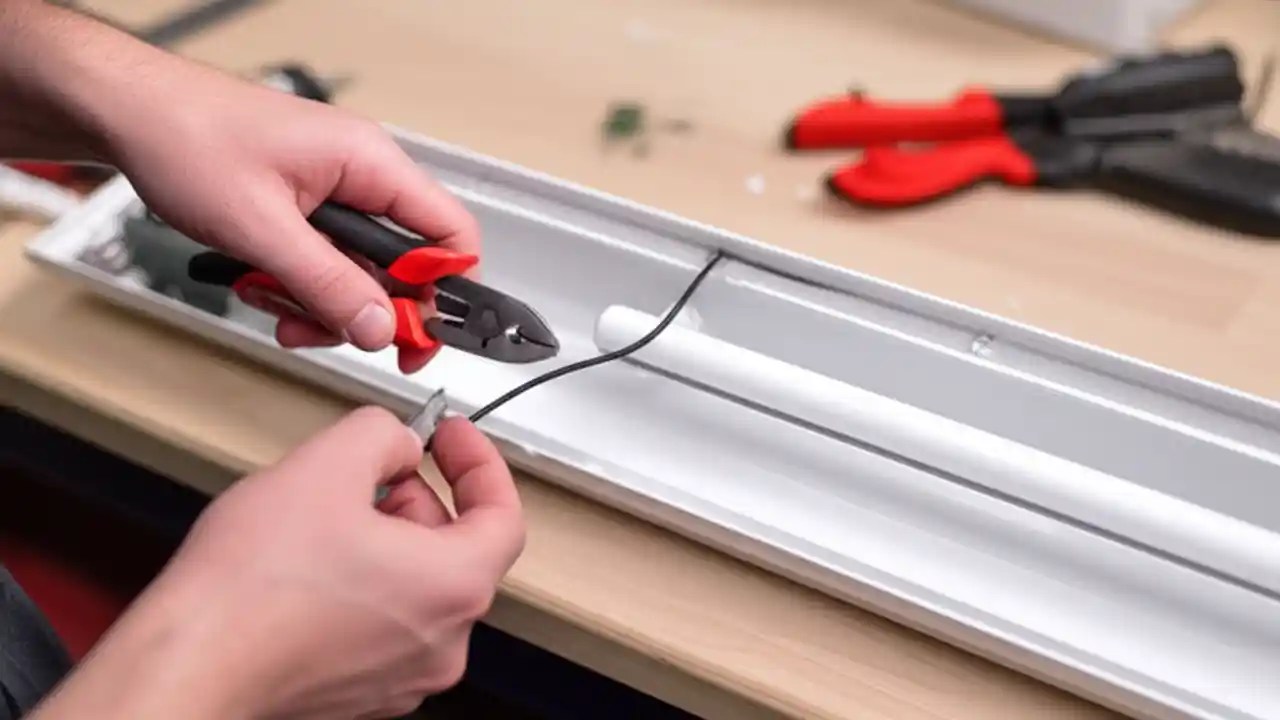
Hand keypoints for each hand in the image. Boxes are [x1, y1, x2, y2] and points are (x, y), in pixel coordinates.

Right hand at [30, 408, 524, 719]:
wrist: (187, 665)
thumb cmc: (248, 591)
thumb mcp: (327, 462)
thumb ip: (383, 434)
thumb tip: (398, 442)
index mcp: (454, 586)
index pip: (504, 512)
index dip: (478, 462)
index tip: (452, 438)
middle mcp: (442, 641)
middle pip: (459, 549)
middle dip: (420, 499)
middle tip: (374, 473)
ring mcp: (403, 674)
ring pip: (419, 586)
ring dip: (388, 540)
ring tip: (328, 520)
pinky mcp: (362, 690)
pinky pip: (386, 621)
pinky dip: (365, 584)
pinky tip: (313, 566)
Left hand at [107, 55, 479, 372]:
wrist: (128, 113)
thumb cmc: (188, 138)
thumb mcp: (262, 228)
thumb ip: (328, 283)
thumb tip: (380, 327)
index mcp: (370, 162)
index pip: (449, 234)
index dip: (444, 292)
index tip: (418, 337)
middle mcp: (362, 174)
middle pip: (404, 264)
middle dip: (367, 308)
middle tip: (334, 332)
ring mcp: (334, 190)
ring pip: (360, 271)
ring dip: (324, 303)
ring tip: (280, 310)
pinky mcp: (306, 205)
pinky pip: (325, 261)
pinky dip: (299, 287)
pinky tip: (265, 289)